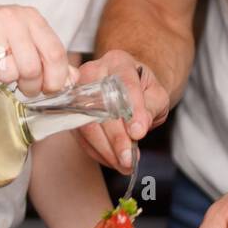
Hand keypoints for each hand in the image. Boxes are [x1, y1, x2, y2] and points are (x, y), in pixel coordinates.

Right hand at [0, 3, 70, 96]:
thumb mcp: (22, 39)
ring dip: (4, 81)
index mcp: (30, 16)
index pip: (55, 53)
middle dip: (30, 86)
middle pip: (33, 68)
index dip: (56, 78)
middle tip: (20, 84)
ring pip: (10, 74)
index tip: (49, 89)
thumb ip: (47, 57)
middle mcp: (11, 17)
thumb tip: (73, 80)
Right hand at [72, 50, 168, 172]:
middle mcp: (92, 72)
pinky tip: (113, 160)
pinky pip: (81, 136)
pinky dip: (98, 152)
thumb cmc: (142, 90)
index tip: (139, 132)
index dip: (132, 110)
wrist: (126, 87)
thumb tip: (138, 127)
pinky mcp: (71, 113)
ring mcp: (77, 93)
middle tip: (129, 159)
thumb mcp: (156, 95)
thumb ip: (151, 107)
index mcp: (118, 62)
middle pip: (101, 108)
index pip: (125, 84)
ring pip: (87, 125)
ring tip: (124, 165)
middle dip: (117, 138)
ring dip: (106, 150)